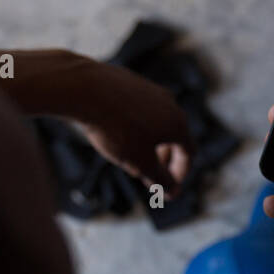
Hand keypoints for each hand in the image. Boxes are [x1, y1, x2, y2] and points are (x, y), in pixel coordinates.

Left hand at [73, 60, 192, 195]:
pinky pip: (139, 109)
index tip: (168, 186)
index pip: (189, 152)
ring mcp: (149, 89)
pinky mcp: (129, 81)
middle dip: (163, 159)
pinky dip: (135, 125)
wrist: (84, 90)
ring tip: (130, 156)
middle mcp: (169, 103)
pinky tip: (116, 133)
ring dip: (148, 143)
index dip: (180, 172)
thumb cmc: (116, 128)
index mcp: (178, 123)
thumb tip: (174, 192)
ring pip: (155, 122)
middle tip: (148, 175)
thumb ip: (161, 179)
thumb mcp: (141, 162)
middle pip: (174, 136)